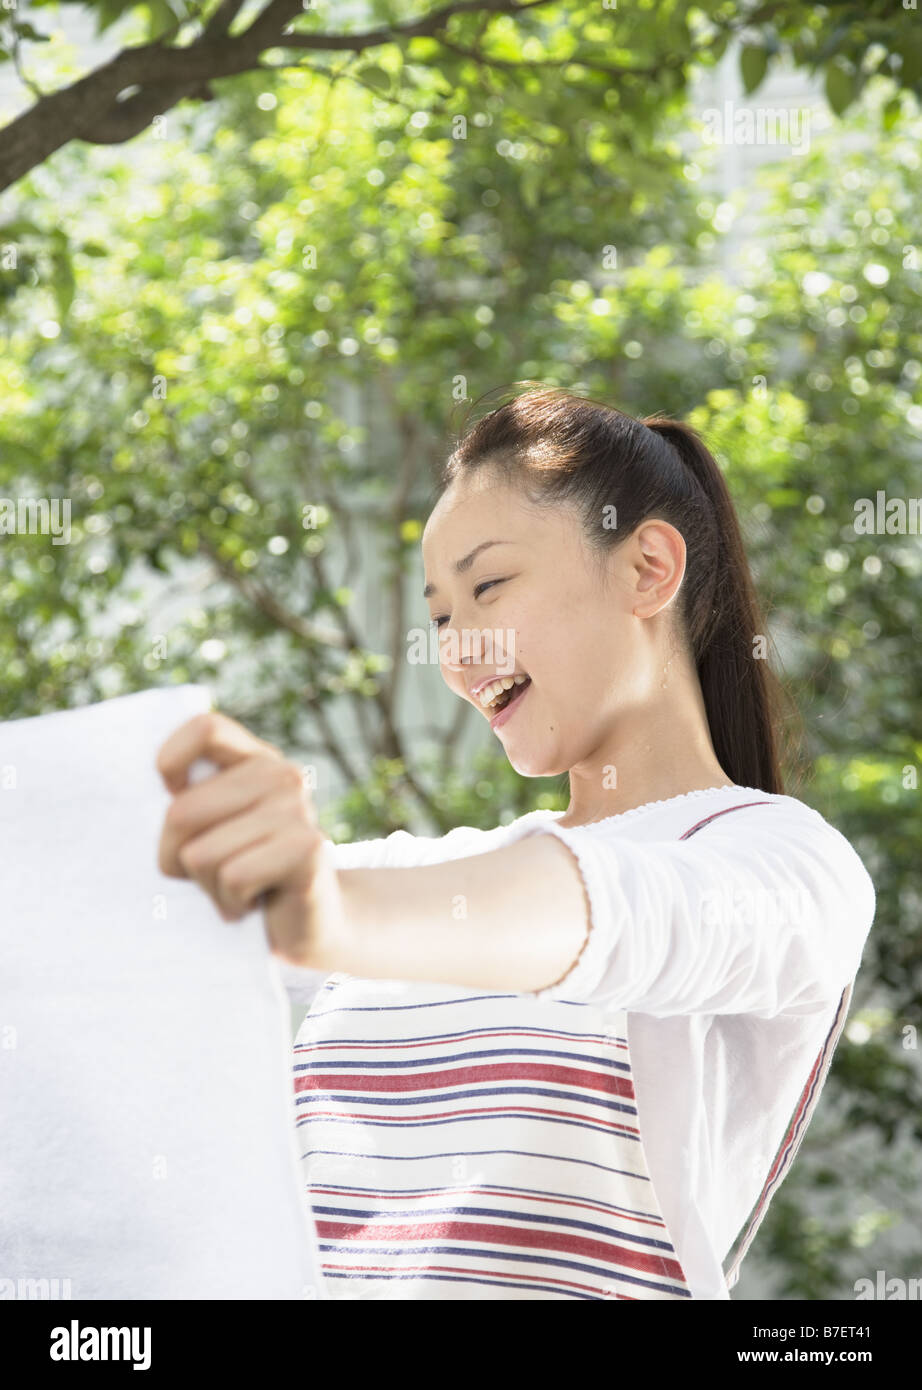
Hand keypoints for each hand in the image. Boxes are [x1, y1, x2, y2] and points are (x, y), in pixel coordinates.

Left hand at [155, 709, 345, 969]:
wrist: (311, 924)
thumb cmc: (246, 876)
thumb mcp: (210, 832)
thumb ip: (188, 805)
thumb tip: (151, 799)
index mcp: (255, 761)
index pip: (205, 729)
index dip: (171, 762)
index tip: (175, 803)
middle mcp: (282, 775)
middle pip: (181, 812)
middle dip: (178, 860)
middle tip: (212, 874)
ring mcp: (299, 809)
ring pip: (201, 854)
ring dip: (209, 888)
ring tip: (238, 891)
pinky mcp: (309, 849)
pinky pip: (233, 877)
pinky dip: (231, 904)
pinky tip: (253, 904)